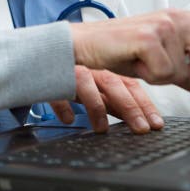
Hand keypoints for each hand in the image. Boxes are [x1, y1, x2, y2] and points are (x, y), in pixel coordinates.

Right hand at [49, 67, 163, 133]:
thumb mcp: (94, 89)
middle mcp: (89, 70)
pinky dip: (63, 105)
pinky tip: (68, 119)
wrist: (33, 62)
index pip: (129, 84)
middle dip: (129, 106)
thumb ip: (111, 100)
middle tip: (141, 128)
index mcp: (103, 71)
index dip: (145, 103)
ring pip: (86, 83)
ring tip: (102, 129)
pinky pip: (56, 90)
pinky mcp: (48, 78)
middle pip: (113, 83)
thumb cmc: (67, 78)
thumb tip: (136, 119)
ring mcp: (68, 72)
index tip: (156, 124)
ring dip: (96, 106)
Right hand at [70, 9, 189, 93]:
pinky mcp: (151, 37)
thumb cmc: (119, 52)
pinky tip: (134, 62)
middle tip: (160, 69)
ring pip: (188, 71)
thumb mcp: (159, 64)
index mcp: (182, 20)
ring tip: (141, 62)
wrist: (84, 45)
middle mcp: (178, 18)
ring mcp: (165, 26)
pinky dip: (150, 76)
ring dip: (164, 77)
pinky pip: (167, 74)